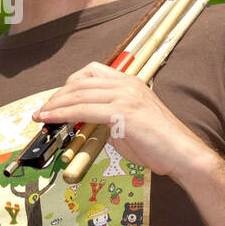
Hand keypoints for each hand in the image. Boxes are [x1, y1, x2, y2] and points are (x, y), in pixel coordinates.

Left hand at [32, 61, 208, 179]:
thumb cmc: (159, 144)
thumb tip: (86, 123)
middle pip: (81, 81)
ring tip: (42, 116)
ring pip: (79, 94)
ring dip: (55, 105)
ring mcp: (125, 96)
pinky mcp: (122, 112)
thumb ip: (107, 119)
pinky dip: (63, 114)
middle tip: (43, 109)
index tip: (57, 98)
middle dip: (57, 96)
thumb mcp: (128, 124)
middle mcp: (126, 84)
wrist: (182, 154)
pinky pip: (83, 110)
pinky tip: (51, 120)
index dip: (69, 83)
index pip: (92, 71)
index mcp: (129, 82)